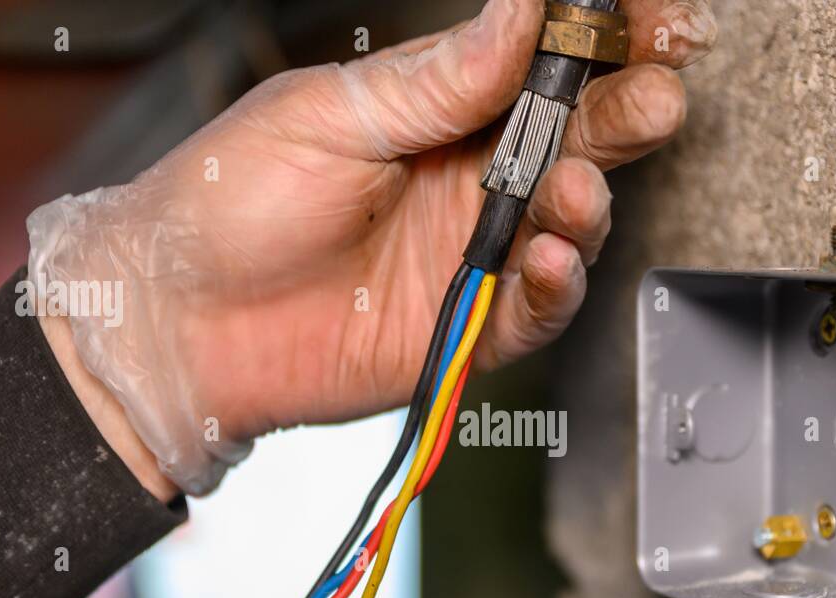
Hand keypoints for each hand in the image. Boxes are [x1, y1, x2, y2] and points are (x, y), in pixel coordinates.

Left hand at [35, 0, 715, 494]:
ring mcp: (472, 255)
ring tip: (576, 188)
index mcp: (441, 113)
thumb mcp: (328, 118)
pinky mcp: (470, 327)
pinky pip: (537, 308)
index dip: (601, 42)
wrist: (179, 320)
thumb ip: (436, 80)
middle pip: (577, 140)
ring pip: (569, 224)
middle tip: (656, 96)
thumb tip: (523, 8)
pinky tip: (552, 257)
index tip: (651, 19)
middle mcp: (470, 181)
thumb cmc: (228, 204)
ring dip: (589, 203)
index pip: (542, 68)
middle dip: (625, 114)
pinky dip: (556, 285)